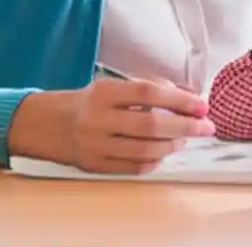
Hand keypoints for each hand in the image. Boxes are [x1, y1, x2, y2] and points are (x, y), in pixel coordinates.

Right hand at [64, 77, 215, 173]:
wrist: (46, 125)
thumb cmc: (87, 103)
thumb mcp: (111, 85)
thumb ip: (146, 89)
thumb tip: (186, 99)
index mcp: (104, 93)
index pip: (149, 93)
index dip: (179, 99)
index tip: (201, 105)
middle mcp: (98, 119)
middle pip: (151, 125)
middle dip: (185, 126)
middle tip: (205, 126)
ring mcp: (96, 145)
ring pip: (146, 150)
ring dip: (173, 145)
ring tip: (185, 138)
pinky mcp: (96, 165)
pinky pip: (135, 166)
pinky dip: (156, 160)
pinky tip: (164, 151)